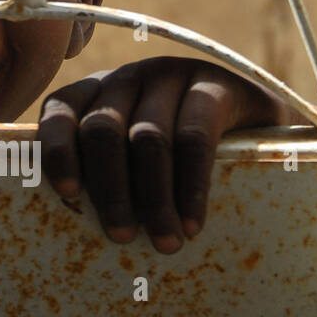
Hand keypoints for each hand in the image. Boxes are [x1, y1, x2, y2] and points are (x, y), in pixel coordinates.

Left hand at [38, 56, 290, 252]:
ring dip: (153, 196)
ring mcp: (169, 75)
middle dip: (109, 187)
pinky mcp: (213, 85)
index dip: (58, 150)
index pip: (59, 111)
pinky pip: (196, 136)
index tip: (68, 193)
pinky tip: (192, 220)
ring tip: (164, 241)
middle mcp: (125, 77)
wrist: (258, 131)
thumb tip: (70, 224)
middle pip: (102, 130)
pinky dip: (191, 185)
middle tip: (121, 235)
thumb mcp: (132, 157)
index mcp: (93, 92)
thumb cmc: (177, 158)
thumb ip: (102, 173)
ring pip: (149, 137)